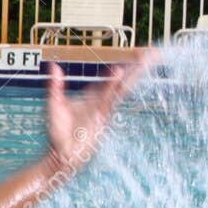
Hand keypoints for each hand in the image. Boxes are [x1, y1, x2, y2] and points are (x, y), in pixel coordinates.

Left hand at [44, 50, 154, 171]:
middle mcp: (102, 101)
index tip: (137, 53)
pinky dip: (114, 85)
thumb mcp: (54, 104)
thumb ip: (56, 86)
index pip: (111, 78)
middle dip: (138, 66)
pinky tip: (119, 73)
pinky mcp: (101, 117)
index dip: (123, 66)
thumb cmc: (58, 133)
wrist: (60, 155)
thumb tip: (53, 66)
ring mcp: (103, 108)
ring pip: (122, 86)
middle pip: (123, 80)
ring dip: (134, 72)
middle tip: (153, 53)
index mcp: (93, 96)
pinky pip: (110, 98)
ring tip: (148, 58)